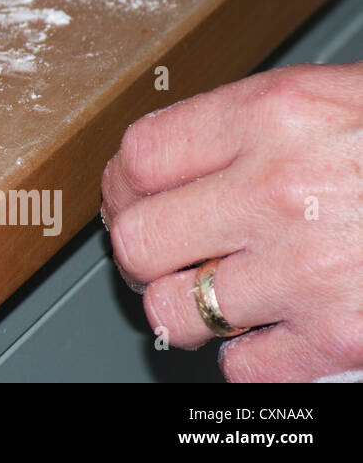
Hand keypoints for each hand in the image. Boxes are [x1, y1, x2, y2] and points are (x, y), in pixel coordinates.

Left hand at [102, 62, 362, 381]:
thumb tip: (177, 159)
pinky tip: (268, 332)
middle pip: (139, 239)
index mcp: (273, 116)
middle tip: (164, 252)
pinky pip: (243, 367)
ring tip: (214, 293)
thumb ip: (253, 124)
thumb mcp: (339, 95)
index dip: (121, 185)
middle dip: (143, 252)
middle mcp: (279, 190)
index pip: (138, 158)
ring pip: (177, 310)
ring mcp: (308, 269)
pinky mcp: (343, 336)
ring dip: (186, 308)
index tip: (130, 198)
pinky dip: (246, 358)